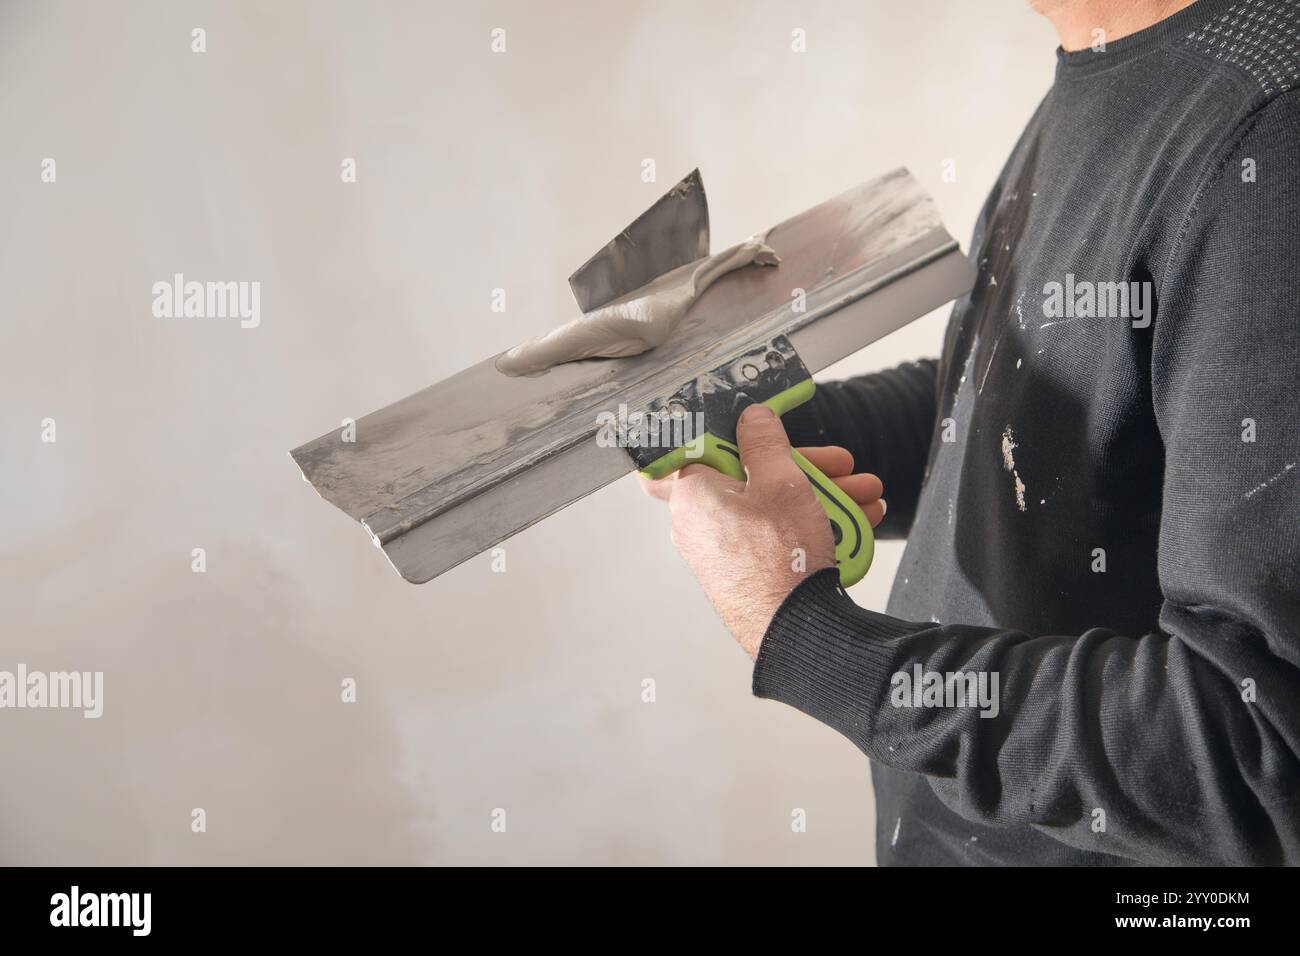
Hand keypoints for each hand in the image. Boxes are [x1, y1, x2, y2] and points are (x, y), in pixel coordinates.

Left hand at [639, 404, 885, 658]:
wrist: (796, 633)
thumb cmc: (780, 561)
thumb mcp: (781, 482)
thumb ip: (764, 441)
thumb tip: (753, 418)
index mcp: (693, 493)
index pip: (697, 450)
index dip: (729, 435)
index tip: (758, 428)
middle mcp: (700, 524)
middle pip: (751, 479)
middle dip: (806, 469)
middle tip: (840, 466)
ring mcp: (723, 552)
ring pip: (773, 510)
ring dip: (822, 497)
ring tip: (865, 495)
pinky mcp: (746, 574)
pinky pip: (777, 539)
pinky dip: (811, 527)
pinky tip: (855, 524)